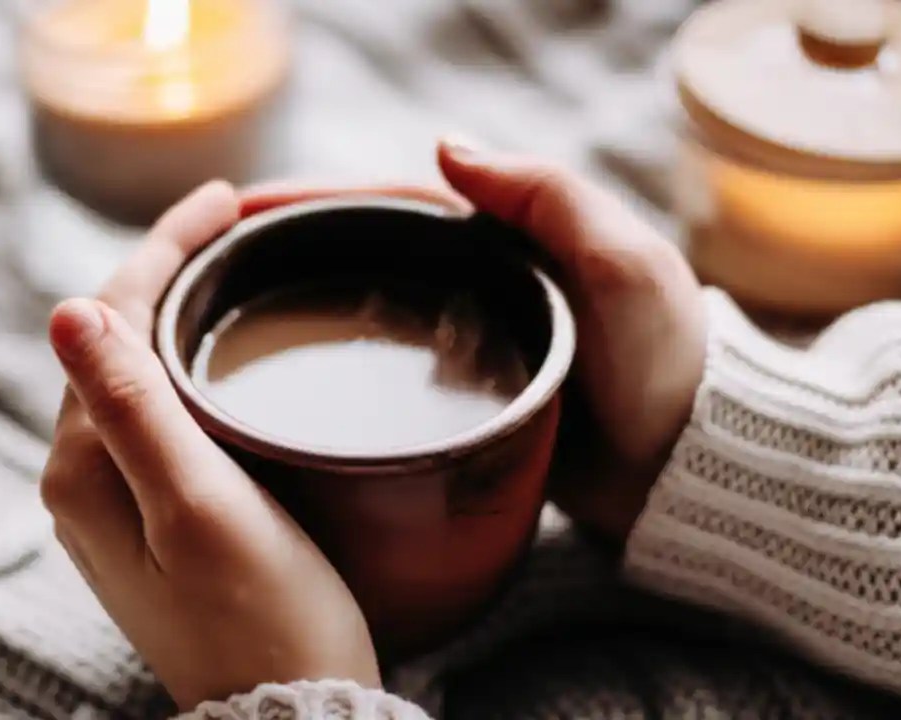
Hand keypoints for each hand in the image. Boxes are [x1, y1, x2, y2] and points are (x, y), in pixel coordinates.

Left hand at [40, 182, 379, 710]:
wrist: (286, 711)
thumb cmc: (263, 616)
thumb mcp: (200, 506)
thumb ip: (132, 407)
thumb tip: (65, 308)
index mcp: (82, 464)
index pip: (110, 319)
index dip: (164, 247)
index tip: (225, 199)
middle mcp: (81, 477)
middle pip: (115, 338)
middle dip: (167, 267)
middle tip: (232, 216)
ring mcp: (113, 499)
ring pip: (135, 373)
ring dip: (174, 310)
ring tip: (228, 263)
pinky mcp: (149, 518)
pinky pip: (154, 413)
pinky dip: (185, 362)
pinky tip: (218, 350)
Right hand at [240, 147, 706, 543]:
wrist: (687, 471)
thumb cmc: (666, 366)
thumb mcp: (623, 265)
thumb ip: (547, 198)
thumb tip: (443, 146)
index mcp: (512, 236)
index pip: (393, 204)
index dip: (317, 203)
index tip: (244, 212)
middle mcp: (484, 281)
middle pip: (368, 253)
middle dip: (291, 250)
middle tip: (212, 266)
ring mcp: (472, 340)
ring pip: (371, 311)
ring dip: (306, 303)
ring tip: (230, 316)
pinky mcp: (468, 402)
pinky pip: (391, 370)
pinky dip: (342, 363)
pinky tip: (294, 382)